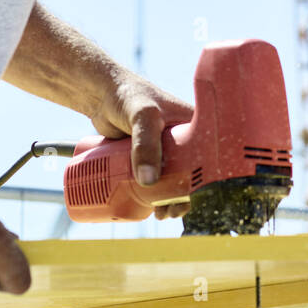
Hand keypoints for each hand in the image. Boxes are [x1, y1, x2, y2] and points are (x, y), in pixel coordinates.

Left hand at [91, 68, 194, 219]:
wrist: (101, 94)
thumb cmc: (129, 96)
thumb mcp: (143, 117)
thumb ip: (145, 144)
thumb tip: (148, 181)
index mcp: (193, 125)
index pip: (206, 157)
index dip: (203, 181)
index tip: (190, 199)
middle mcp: (182, 137)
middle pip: (190, 173)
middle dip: (183, 196)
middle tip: (170, 211)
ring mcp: (165, 148)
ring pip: (171, 178)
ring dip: (167, 198)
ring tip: (159, 213)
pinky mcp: (148, 154)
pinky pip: (155, 176)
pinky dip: (154, 192)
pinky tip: (150, 205)